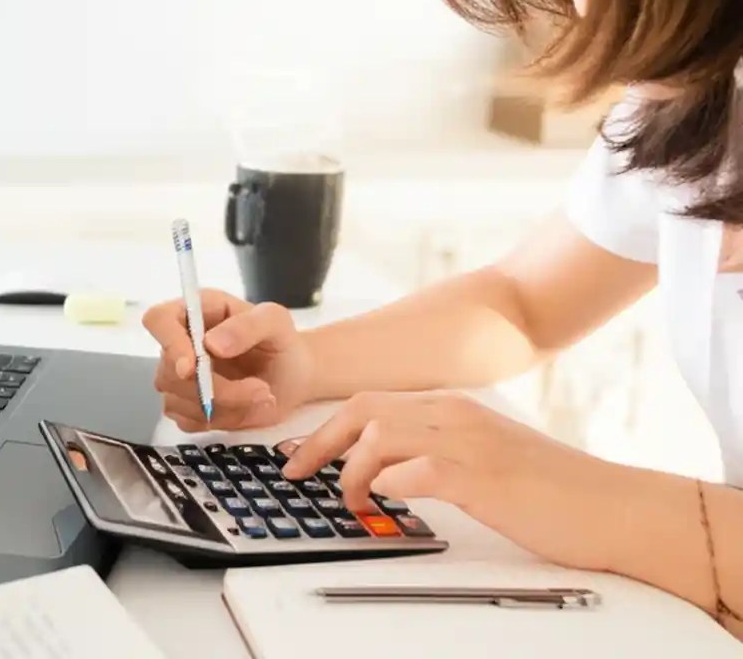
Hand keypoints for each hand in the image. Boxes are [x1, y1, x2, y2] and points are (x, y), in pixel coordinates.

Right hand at [142, 289, 317, 432]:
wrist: (293, 377)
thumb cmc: (281, 341)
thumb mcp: (275, 322)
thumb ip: (247, 326)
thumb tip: (211, 344)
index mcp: (196, 311)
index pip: (159, 320)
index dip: (168, 343)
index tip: (191, 368)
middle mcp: (180, 343)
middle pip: (169, 371)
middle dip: (216, 388)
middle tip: (261, 390)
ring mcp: (179, 378)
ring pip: (177, 401)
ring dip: (225, 406)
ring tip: (263, 396)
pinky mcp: (187, 407)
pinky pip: (188, 421)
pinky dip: (222, 420)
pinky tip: (247, 408)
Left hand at [278, 391, 626, 570]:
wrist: (614, 506)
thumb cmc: (550, 491)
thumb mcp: (483, 460)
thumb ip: (434, 455)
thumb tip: (383, 474)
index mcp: (452, 409)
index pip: (369, 405)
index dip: (326, 429)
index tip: (299, 455)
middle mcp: (455, 415)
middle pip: (362, 412)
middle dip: (318, 442)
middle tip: (296, 473)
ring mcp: (468, 442)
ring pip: (379, 435)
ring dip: (351, 471)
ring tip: (350, 502)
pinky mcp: (484, 475)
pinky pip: (418, 469)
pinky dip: (390, 483)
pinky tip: (389, 499)